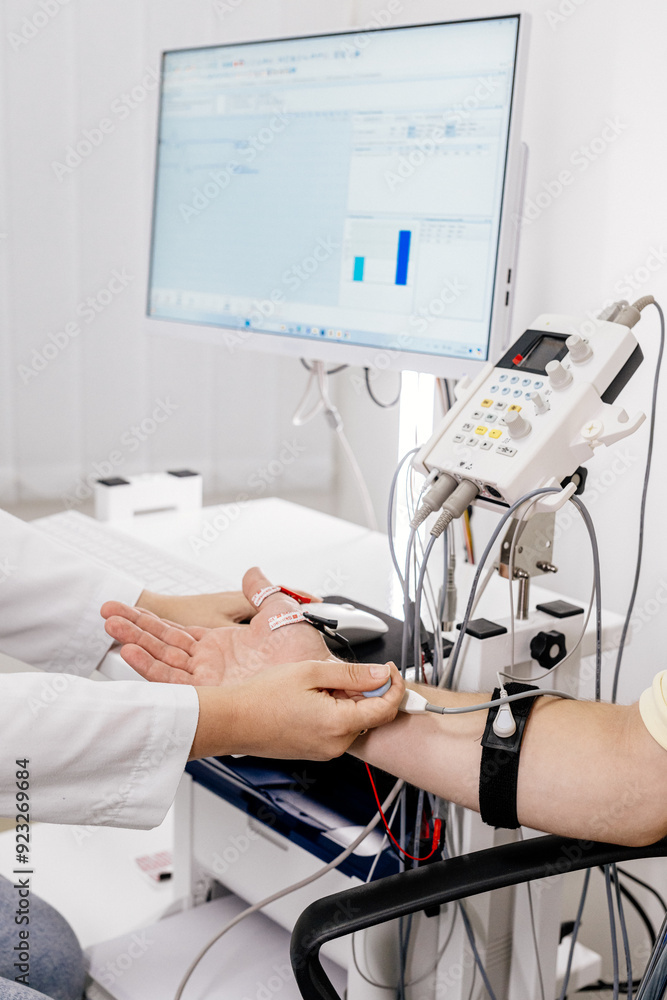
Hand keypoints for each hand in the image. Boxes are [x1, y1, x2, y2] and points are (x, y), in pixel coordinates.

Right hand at [102, 567, 333, 685]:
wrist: (313, 686)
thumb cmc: (301, 658)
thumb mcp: (281, 615)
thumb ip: (262, 592)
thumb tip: (252, 572)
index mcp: (221, 646)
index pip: (178, 632)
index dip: (153, 620)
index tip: (129, 607)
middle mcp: (208, 665)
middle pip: (162, 642)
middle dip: (134, 626)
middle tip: (107, 611)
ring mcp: (205, 679)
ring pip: (162, 656)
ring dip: (136, 638)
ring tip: (110, 623)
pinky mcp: (207, 693)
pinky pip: (172, 679)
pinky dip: (150, 665)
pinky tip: (130, 652)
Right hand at [192, 660, 404, 759]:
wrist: (232, 720)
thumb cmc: (262, 697)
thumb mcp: (311, 672)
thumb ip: (351, 674)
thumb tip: (380, 674)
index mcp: (338, 725)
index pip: (386, 709)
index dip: (393, 686)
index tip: (389, 669)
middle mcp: (336, 744)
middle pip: (372, 716)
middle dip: (368, 691)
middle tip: (347, 671)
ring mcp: (326, 751)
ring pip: (355, 722)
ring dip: (350, 701)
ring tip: (322, 684)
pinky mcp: (316, 751)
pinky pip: (338, 730)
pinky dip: (337, 711)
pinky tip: (315, 698)